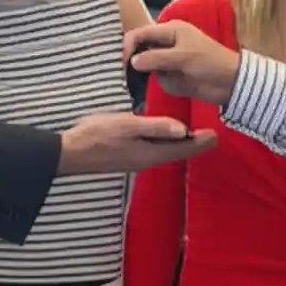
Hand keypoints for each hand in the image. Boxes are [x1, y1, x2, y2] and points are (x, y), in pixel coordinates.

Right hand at [57, 113, 216, 174]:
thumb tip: (183, 130)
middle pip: (176, 152)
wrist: (70, 152)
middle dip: (193, 144)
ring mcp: (135, 160)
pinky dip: (165, 144)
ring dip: (179, 145)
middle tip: (210, 136)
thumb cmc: (97, 135)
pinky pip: (153, 151)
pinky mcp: (126, 157)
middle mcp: (145, 160)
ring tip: (192, 136)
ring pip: (164, 152)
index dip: (199, 142)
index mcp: (149, 153)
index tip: (216, 136)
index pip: (181, 148)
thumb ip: (155, 127)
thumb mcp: (127, 125)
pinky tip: (163, 138)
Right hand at [122, 20, 241, 104]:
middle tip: (120, 72)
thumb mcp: (183, 57)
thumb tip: (133, 61)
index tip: (121, 61)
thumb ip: (157, 58)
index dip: (128, 44)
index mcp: (170, 30)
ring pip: (144, 64)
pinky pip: (154, 77)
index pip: (141, 33)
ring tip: (128, 80)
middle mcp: (165, 42)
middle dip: (130, 58)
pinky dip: (151, 81)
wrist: (230, 83)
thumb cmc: (210, 62)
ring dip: (139, 72)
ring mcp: (167, 59)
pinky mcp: (170, 75)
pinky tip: (144, 86)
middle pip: (139, 47)